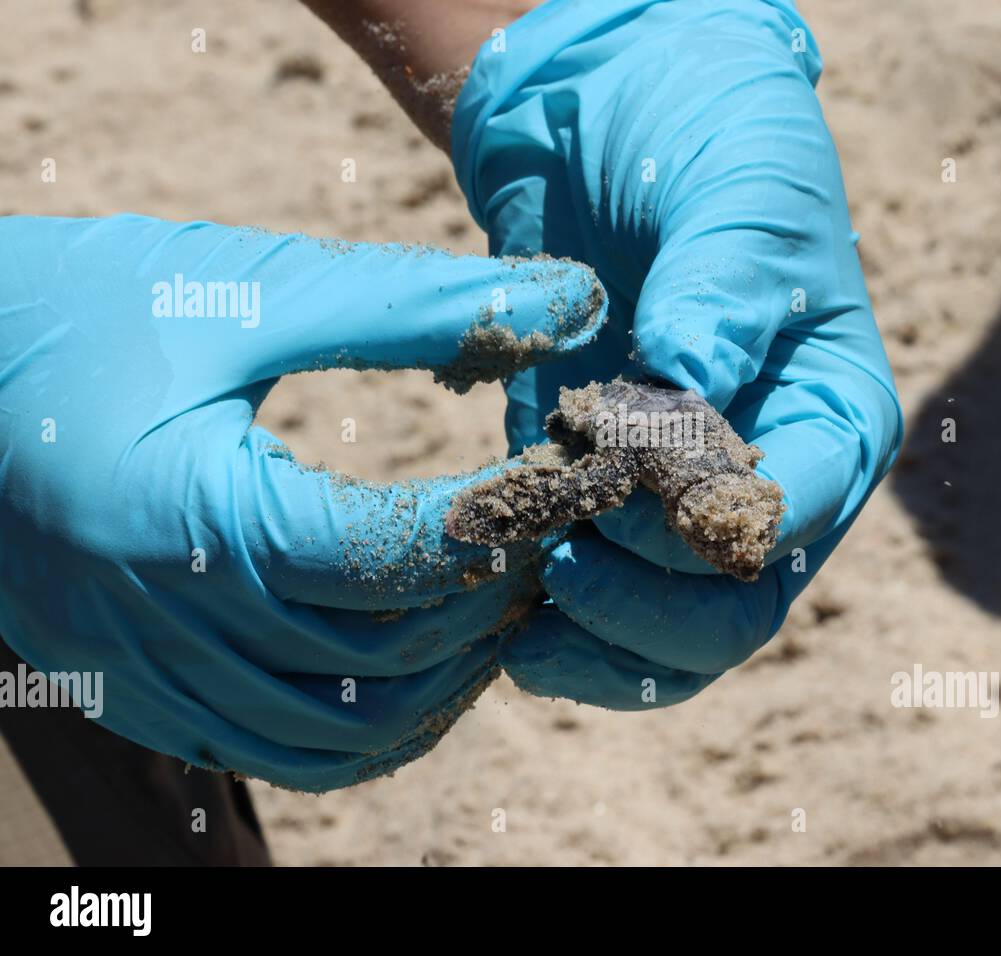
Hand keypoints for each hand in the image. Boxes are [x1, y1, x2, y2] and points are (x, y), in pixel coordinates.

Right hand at [0, 213, 604, 789]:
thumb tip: (576, 299)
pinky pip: (277, 752)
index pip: (394, 559)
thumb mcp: (247, 291)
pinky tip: (416, 672)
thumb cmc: (82, 310)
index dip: (496, 530)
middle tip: (550, 548)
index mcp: (192, 520)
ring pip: (340, 734)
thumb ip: (414, 303)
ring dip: (441, 682)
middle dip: (487, 606)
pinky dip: (367, 730)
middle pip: (382, 656)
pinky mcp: (137, 692)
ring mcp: (147, 675)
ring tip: (500, 611)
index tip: (554, 486)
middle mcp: (167, 624)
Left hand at [449, 0, 903, 707]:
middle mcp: (771, 479)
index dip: (709, 527)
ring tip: (519, 581)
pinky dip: (549, 618)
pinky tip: (495, 577)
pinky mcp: (602, 504)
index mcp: (833, 417)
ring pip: (666, 638)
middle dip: (646, 607)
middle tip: (561, 558)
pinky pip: (594, 608)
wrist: (615, 114)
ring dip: (593, 635)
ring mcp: (683, 505)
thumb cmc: (709, 142)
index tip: (624, 484)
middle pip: (733, 610)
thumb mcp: (735, 197)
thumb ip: (721, 298)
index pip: (793, 517)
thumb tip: (688, 391)